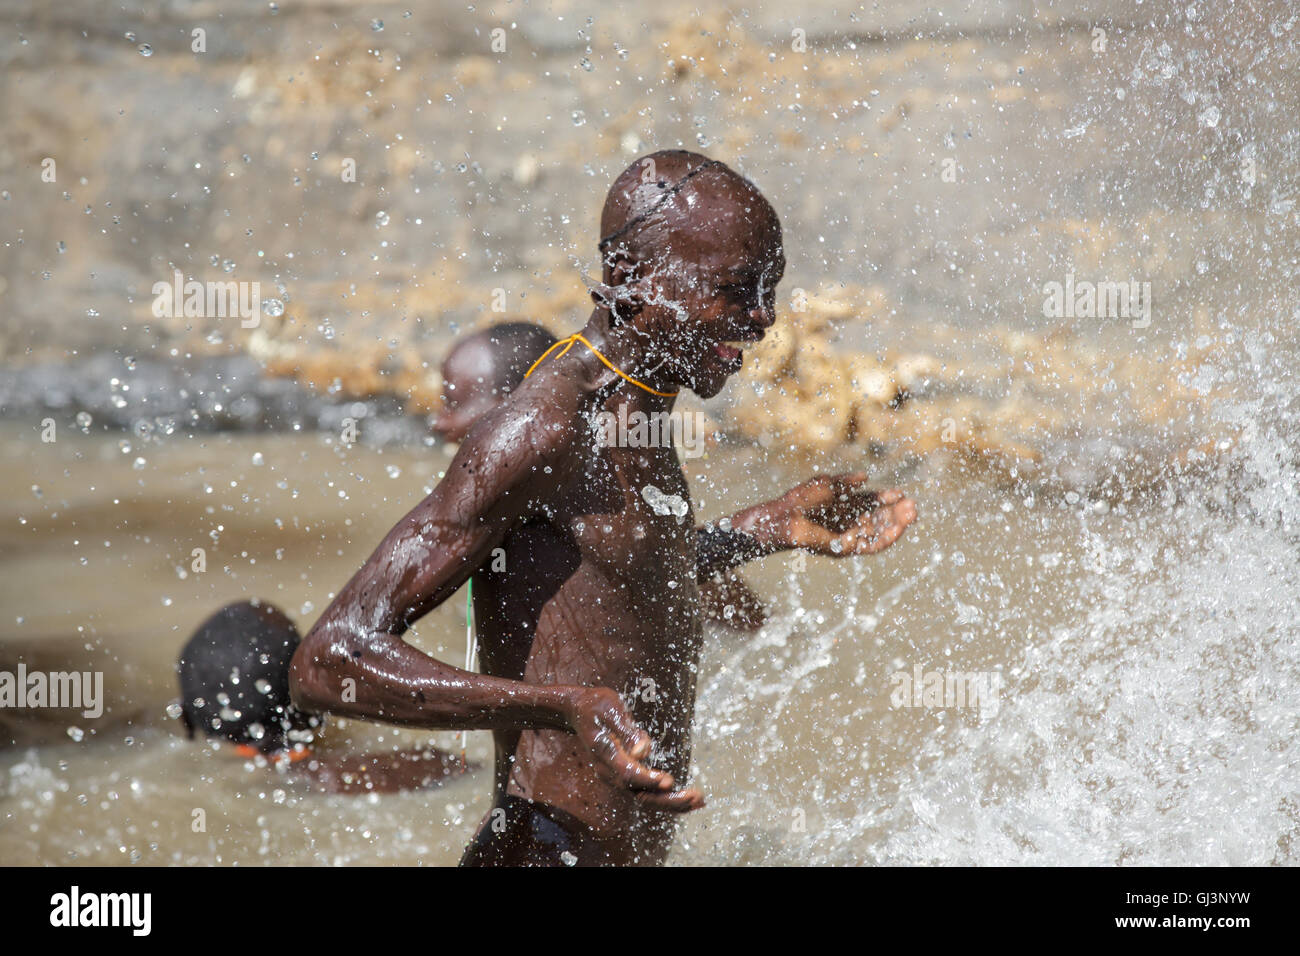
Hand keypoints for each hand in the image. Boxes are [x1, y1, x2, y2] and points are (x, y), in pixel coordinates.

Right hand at [563, 687, 704, 812]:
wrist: (578, 711)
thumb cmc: (596, 706)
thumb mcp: (610, 709)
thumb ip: (627, 730)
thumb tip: (643, 751)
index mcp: (604, 754)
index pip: (627, 773)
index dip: (648, 779)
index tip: (668, 781)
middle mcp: (609, 771)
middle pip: (639, 794)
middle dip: (668, 799)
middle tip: (695, 797)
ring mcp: (616, 776)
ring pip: (645, 798)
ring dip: (672, 802)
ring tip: (699, 800)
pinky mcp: (625, 776)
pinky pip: (646, 793)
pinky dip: (667, 798)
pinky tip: (687, 799)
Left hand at [736, 473, 916, 555]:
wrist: (785, 517)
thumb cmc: (801, 499)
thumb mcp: (828, 484)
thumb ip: (847, 482)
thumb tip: (866, 476)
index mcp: (846, 505)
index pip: (873, 503)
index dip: (887, 499)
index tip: (901, 493)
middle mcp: (850, 521)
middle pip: (880, 519)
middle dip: (897, 512)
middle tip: (912, 504)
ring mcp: (849, 535)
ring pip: (879, 533)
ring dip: (897, 524)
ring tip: (911, 513)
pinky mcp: (846, 548)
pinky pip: (871, 546)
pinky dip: (886, 538)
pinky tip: (898, 528)